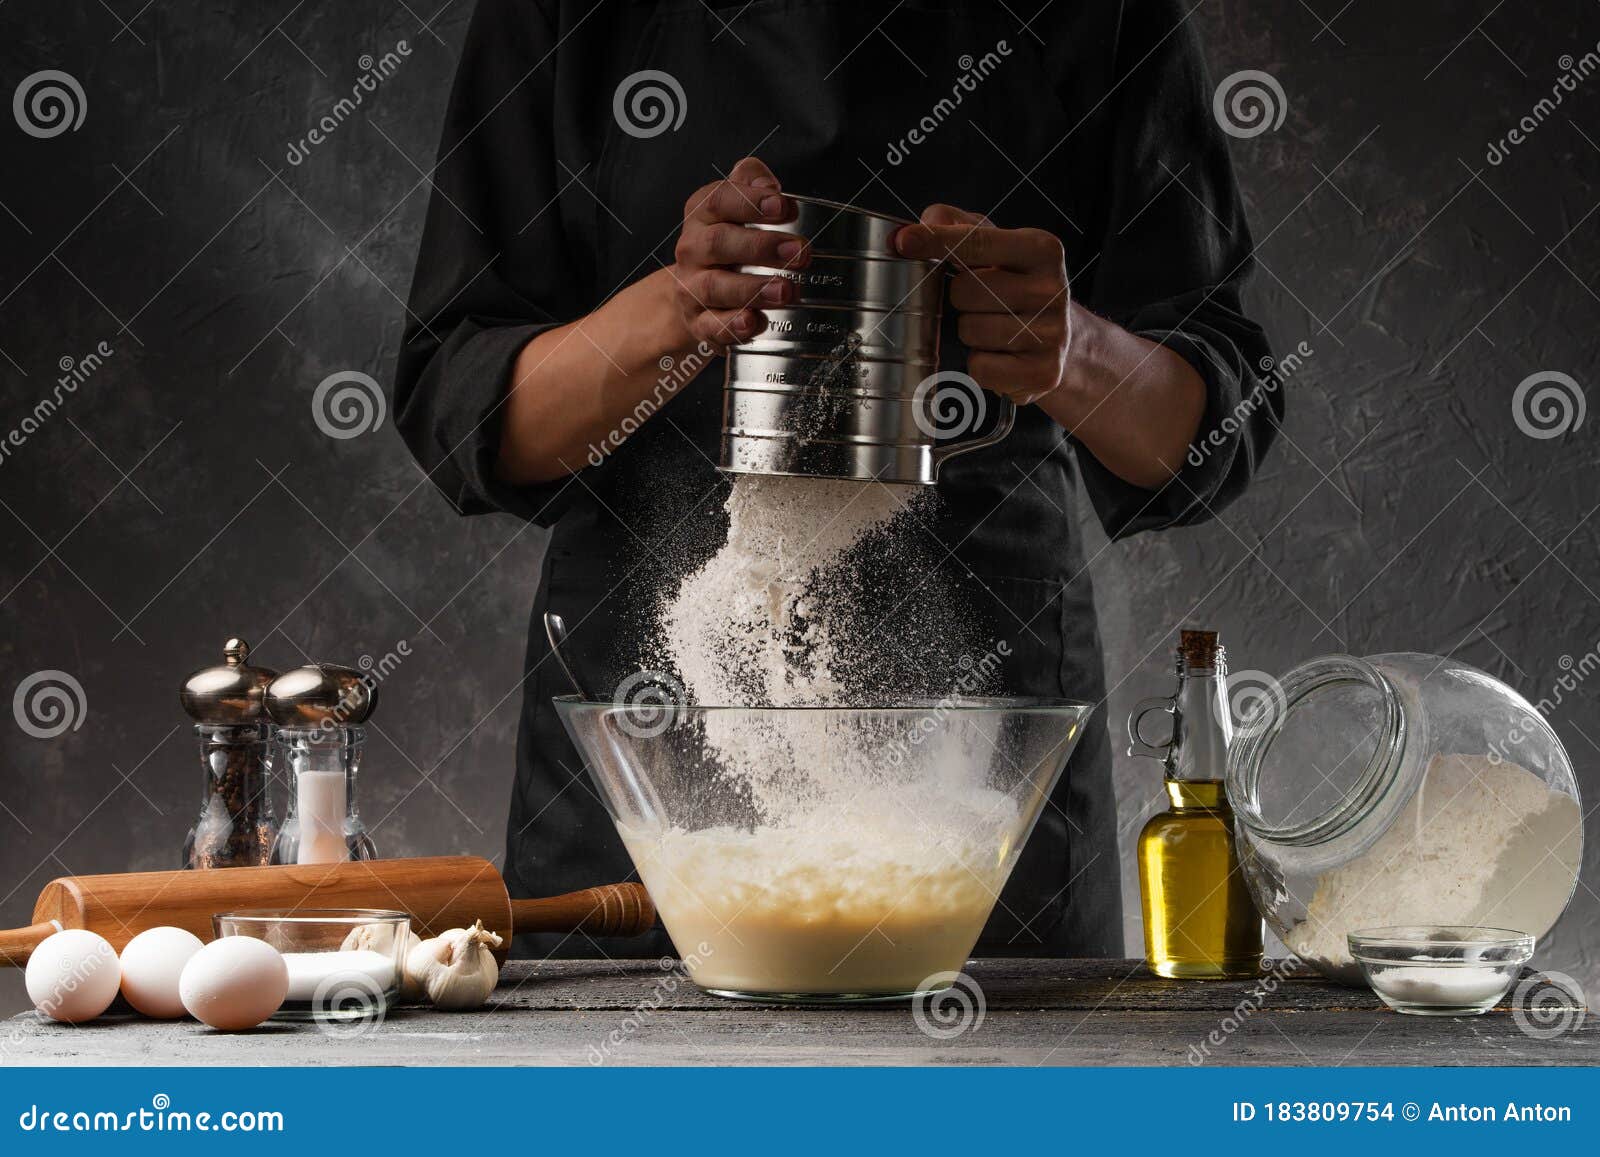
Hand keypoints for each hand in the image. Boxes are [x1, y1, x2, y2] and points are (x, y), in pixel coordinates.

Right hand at [669, 157, 810, 347]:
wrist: (695, 292)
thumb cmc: (728, 243)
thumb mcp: (737, 205)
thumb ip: (751, 183)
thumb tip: (769, 184)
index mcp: (703, 215)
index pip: (719, 200)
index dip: (751, 202)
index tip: (784, 207)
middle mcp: (693, 249)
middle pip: (718, 243)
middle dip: (760, 247)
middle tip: (800, 253)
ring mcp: (693, 287)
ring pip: (715, 287)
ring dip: (752, 289)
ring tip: (785, 290)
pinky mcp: (699, 322)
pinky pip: (711, 325)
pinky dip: (733, 326)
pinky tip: (754, 322)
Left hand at [894, 204, 1070, 404]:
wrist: (1066, 339)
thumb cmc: (1018, 285)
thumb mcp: (998, 245)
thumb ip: (960, 225)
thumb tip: (927, 220)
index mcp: (1040, 249)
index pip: (976, 241)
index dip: (934, 241)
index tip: (902, 242)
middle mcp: (1051, 288)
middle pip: (964, 291)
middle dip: (959, 298)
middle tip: (981, 301)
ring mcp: (1051, 333)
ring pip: (970, 331)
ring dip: (969, 332)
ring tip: (994, 327)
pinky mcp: (1043, 372)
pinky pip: (981, 367)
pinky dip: (980, 364)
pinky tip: (1000, 355)